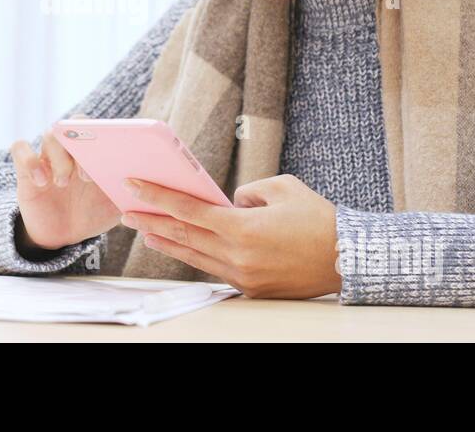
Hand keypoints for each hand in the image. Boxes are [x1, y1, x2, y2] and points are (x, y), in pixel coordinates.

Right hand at [11, 114, 121, 252]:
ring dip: (59, 158)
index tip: (111, 157)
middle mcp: (72, 149)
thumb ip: (131, 191)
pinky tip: (42, 182)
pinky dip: (30, 161)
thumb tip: (149, 182)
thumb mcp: (115, 205)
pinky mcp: (26, 170)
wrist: (63, 235)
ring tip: (63, 182)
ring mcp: (48, 158)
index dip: (106, 133)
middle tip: (87, 176)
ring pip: (48, 135)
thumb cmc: (92, 213)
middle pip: (73, 124)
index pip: (99, 126)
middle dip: (81, 145)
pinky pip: (20, 149)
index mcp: (95, 152)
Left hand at [120, 174, 340, 298]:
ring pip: (195, 256)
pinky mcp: (251, 289)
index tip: (133, 186)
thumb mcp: (282, 187)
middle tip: (126, 211)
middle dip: (151, 221)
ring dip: (168, 242)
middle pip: (183, 235)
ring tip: (146, 232)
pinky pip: (216, 269)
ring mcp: (242, 276)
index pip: (188, 209)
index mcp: (242, 227)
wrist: (348, 258)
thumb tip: (228, 202)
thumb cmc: (318, 218)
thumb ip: (248, 191)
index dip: (157, 196)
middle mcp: (236, 255)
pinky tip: (183, 248)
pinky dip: (197, 256)